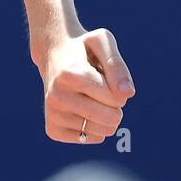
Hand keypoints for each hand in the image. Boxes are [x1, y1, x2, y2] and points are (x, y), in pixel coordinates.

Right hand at [39, 27, 135, 144]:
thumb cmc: (84, 49)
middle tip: (102, 90)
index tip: (107, 77)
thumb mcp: (103, 41)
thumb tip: (127, 94)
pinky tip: (83, 110)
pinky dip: (94, 127)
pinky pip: (89, 139)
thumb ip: (117, 65)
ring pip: (102, 131)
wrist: (54, 55)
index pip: (116, 98)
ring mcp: (52, 115)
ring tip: (91, 98)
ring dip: (105, 116)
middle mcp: (57, 96)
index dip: (119, 88)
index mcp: (70, 74)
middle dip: (115, 105)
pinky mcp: (52, 130)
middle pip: (110, 117)